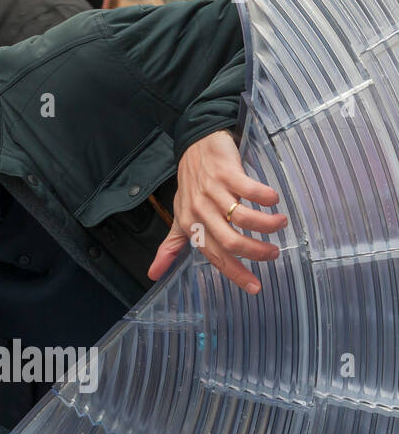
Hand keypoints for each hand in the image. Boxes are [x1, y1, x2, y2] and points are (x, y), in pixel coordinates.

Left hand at [147, 130, 288, 293]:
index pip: (214, 255)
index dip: (235, 273)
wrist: (194, 146)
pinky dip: (265, 197)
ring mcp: (213, 191)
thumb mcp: (179, 217)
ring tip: (280, 224)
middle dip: (254, 251)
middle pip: (229, 240)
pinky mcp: (226, 173)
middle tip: (273, 253)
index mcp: (191, 225)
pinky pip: (249, 189)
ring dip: (266, 225)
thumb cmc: (191, 186)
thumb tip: (153, 275)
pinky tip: (273, 200)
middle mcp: (201, 210)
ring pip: (242, 217)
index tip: (255, 287)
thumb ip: (171, 246)